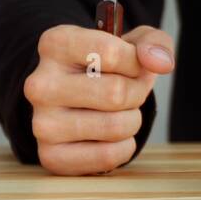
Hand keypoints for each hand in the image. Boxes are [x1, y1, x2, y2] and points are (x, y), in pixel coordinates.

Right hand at [23, 23, 174, 174]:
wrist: (79, 101)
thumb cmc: (108, 67)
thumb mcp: (134, 43)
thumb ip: (154, 43)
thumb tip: (160, 63)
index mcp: (55, 44)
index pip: (111, 53)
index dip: (136, 63)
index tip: (132, 65)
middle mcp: (40, 84)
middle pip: (116, 93)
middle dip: (137, 93)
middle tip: (129, 90)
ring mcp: (41, 123)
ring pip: (115, 126)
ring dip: (131, 120)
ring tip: (118, 111)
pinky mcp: (50, 156)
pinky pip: (108, 156)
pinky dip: (123, 147)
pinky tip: (110, 135)